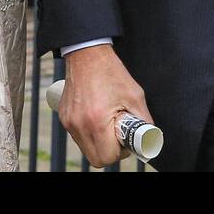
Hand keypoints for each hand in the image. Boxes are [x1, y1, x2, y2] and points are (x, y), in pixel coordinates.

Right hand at [58, 43, 152, 166]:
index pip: (108, 157)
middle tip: (118, 135)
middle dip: (110, 152)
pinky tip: (96, 117)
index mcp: (96, 122)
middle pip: (96, 158)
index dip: (121, 152)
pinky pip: (78, 136)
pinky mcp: (64, 117)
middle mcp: (79, 125)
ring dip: (99, 143)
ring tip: (107, 123)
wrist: (87, 54)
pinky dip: (89, 133)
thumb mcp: (135, 95)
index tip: (125, 139)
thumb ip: (143, 119)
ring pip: (86, 149)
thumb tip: (149, 137)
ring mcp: (69, 122)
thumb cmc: (111, 72)